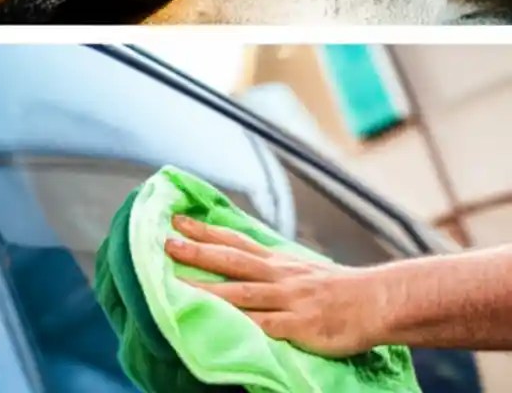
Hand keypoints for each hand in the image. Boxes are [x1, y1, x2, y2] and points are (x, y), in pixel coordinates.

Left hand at [164, 215, 383, 356]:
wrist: (379, 301)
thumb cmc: (339, 289)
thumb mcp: (301, 268)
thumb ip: (271, 266)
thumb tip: (239, 258)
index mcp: (278, 262)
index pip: (235, 241)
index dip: (205, 231)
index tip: (177, 220)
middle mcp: (279, 276)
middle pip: (232, 260)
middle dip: (198, 252)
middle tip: (166, 243)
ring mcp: (289, 300)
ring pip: (241, 292)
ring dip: (207, 286)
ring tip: (176, 281)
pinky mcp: (299, 326)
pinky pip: (264, 325)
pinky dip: (239, 322)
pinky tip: (217, 322)